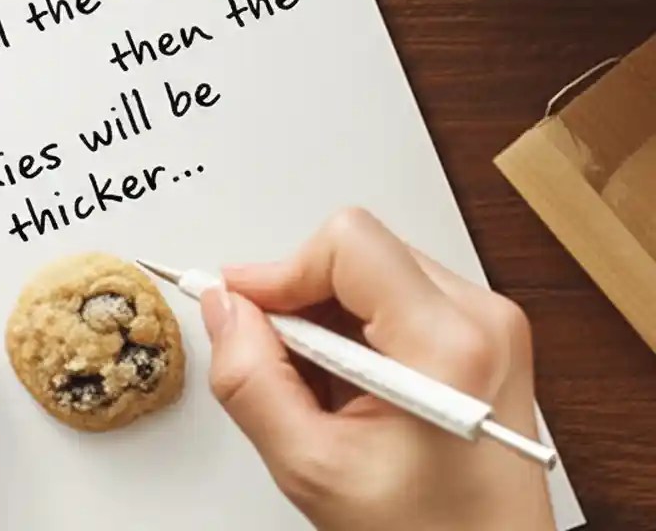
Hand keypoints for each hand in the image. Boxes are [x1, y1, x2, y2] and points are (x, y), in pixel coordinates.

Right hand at [201, 208, 553, 530]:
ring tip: (318, 390)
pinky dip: (351, 334)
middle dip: (299, 300)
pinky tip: (346, 390)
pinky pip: (394, 300)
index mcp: (451, 344)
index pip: (347, 243)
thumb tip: (221, 309)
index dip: (279, 271)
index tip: (241, 309)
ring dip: (323, 320)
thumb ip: (251, 379)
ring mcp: (488, 325)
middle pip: (357, 253)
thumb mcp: (313, 467)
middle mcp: (481, 318)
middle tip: (274, 361)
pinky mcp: (482, 337)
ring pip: (370, 273)